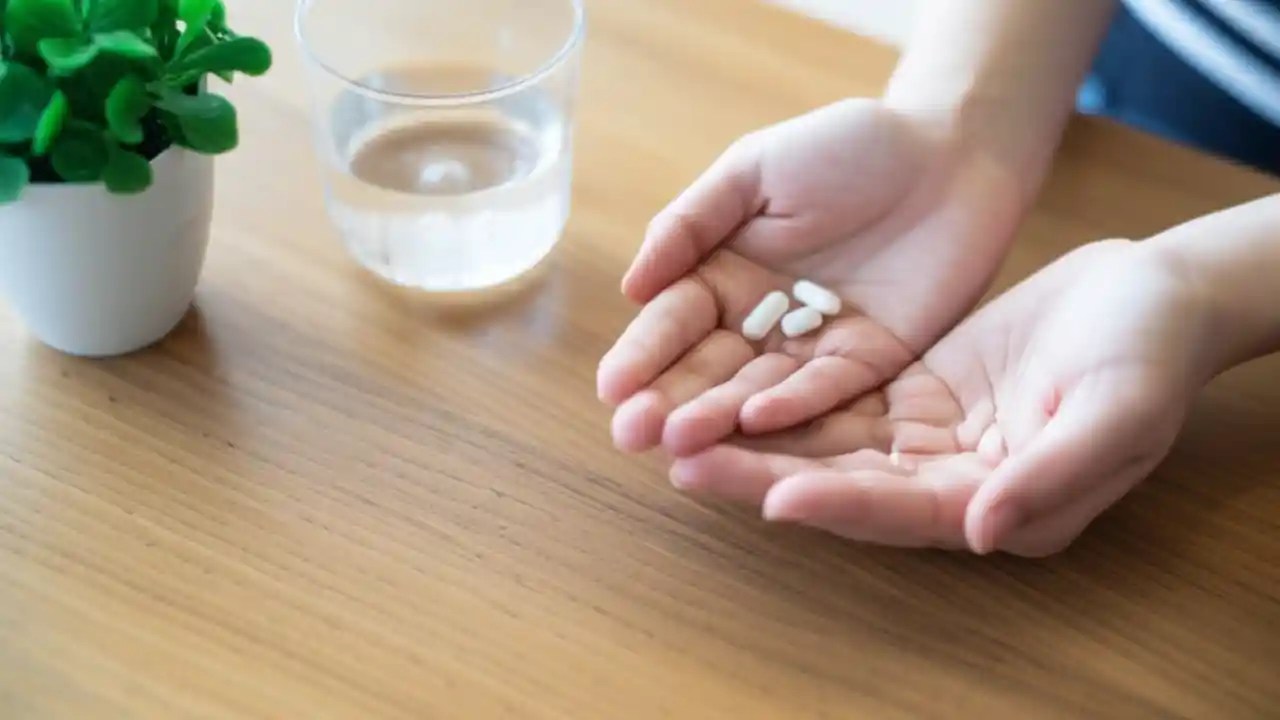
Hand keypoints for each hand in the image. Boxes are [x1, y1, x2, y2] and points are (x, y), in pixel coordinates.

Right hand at [598, 98, 1027, 455]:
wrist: (950, 151)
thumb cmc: (847, 146)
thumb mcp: (753, 170)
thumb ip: (691, 223)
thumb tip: (631, 287)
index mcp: (722, 276)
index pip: (675, 323)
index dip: (644, 354)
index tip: (611, 387)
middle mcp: (760, 323)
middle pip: (707, 369)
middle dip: (668, 402)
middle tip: (632, 434)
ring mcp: (813, 347)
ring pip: (758, 390)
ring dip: (719, 418)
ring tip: (679, 443)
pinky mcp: (870, 361)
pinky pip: (829, 387)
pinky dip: (794, 404)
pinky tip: (755, 420)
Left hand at [670, 239, 1210, 555]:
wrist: (1155, 294)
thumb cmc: (1151, 352)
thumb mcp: (1117, 412)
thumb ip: (1050, 475)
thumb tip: (980, 531)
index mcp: (1000, 503)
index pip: (905, 511)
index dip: (841, 504)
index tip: (776, 497)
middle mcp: (952, 484)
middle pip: (844, 485)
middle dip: (763, 476)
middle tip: (685, 464)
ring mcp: (929, 439)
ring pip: (828, 445)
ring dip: (756, 441)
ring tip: (680, 431)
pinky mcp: (913, 393)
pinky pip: (838, 402)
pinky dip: (784, 398)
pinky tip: (728, 388)